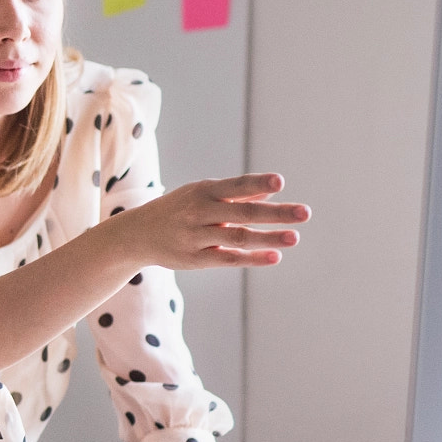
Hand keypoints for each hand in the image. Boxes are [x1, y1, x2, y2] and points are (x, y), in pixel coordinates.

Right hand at [112, 173, 308, 270]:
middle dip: (275, 213)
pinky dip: (252, 258)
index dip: (257, 184)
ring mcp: (196, 236)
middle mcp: (200, 212)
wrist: (136, 234)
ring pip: (238, 237)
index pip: (236, 186)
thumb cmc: (176, 210)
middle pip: (243, 212)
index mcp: (204, 191)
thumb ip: (235, 195)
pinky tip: (275, 257)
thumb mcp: (200, 196)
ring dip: (268, 237)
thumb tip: (271, 191)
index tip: (280, 182)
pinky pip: (228, 258)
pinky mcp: (194, 259)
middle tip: (305, 213)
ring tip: (295, 237)